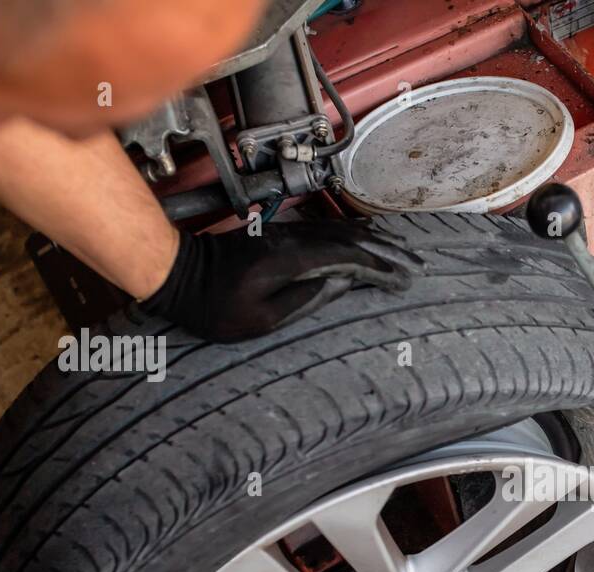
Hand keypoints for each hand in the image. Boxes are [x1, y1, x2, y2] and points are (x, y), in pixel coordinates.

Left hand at [141, 220, 419, 341]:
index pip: (348, 259)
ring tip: (400, 253)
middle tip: (414, 265)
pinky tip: (366, 236)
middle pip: (351, 240)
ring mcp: (287, 234)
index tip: (403, 278)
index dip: (380, 268)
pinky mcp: (281, 236)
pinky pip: (327, 231)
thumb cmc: (214, 307)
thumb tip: (342, 282)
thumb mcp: (261, 319)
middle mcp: (293, 240)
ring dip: (374, 242)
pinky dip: (353, 235)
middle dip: (387, 252)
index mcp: (291, 260)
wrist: (179, 275)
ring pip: (341, 232)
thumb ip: (306, 299)